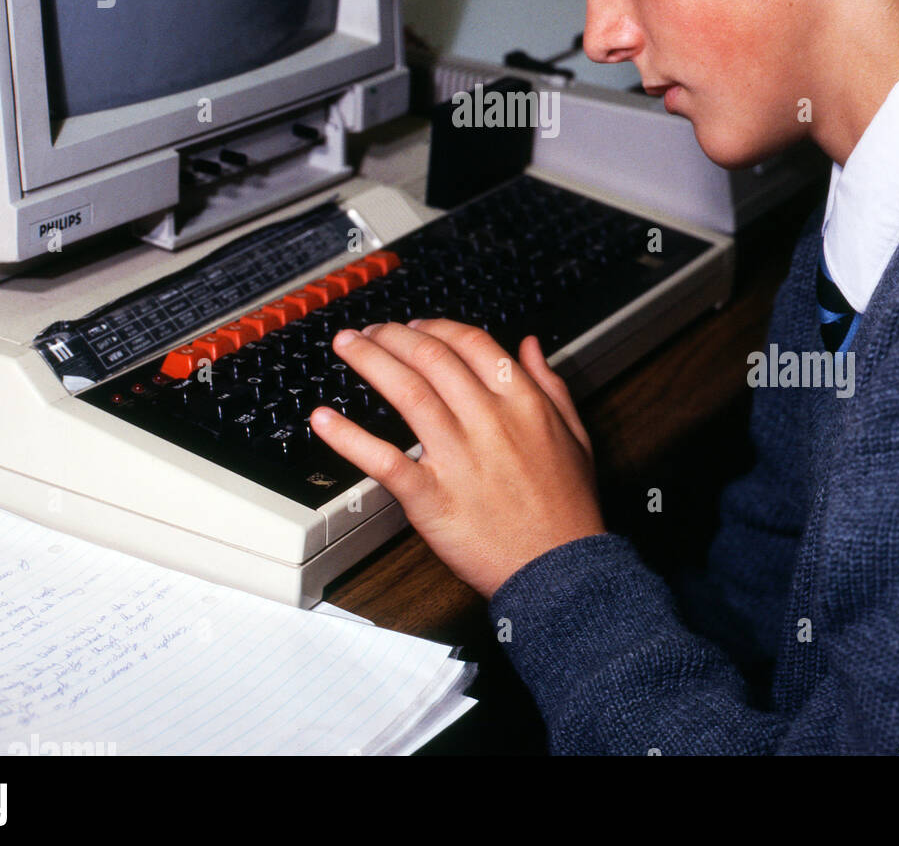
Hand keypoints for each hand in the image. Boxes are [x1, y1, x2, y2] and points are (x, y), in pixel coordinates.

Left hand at [310, 319, 604, 598]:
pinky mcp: (432, 498)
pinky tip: (324, 419)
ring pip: (407, 392)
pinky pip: (384, 460)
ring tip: (347, 346)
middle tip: (370, 331)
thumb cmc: (569, 508)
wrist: (561, 571)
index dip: (437, 328)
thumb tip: (528, 344)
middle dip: (395, 336)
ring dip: (370, 361)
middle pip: (432, 358)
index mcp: (523, 403)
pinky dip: (349, 437)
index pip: (472, 343)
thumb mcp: (574, 434)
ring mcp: (459, 458)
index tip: (417, 327)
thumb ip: (550, 384)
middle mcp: (489, 421)